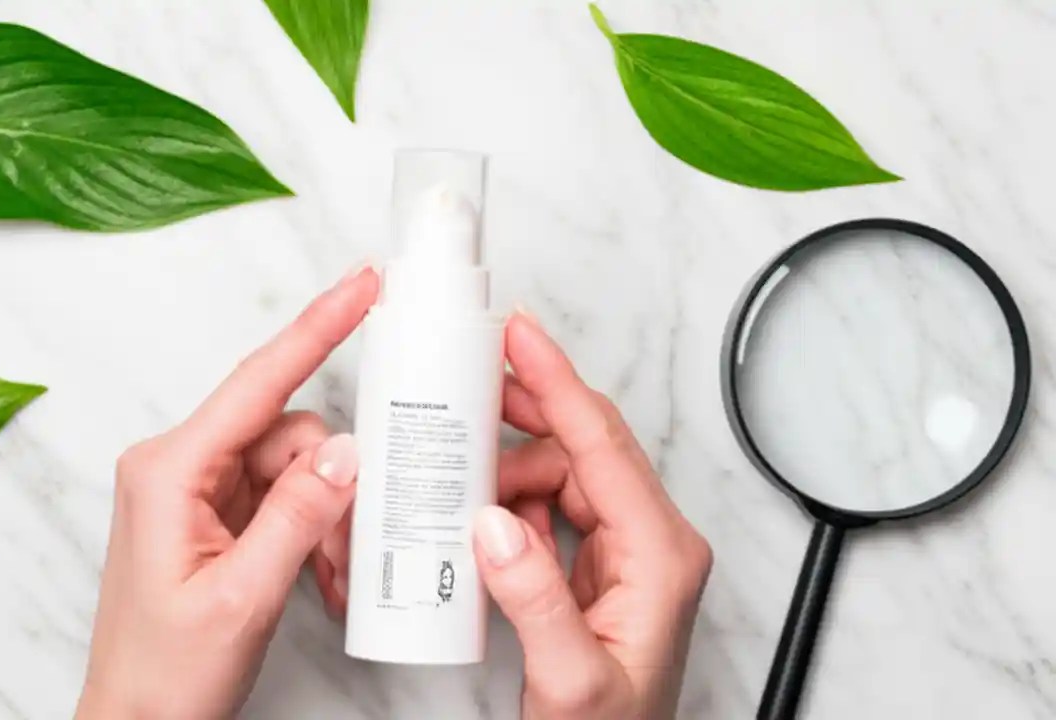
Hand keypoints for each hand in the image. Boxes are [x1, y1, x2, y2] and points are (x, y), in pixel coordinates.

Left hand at [76, 266, 379, 719]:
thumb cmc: (165, 674)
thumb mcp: (244, 597)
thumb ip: (299, 516)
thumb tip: (348, 451)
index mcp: (169, 470)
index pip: (258, 382)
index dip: (317, 327)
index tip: (361, 285)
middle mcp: (178, 465)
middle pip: (289, 434)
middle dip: (332, 486)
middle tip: (348, 549)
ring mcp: (197, 488)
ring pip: (295, 466)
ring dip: (325, 517)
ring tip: (328, 578)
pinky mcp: (215, 512)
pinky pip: (283, 495)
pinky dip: (311, 529)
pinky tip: (318, 573)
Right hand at [312, 311, 711, 719]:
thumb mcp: (568, 679)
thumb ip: (532, 598)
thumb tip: (492, 520)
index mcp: (660, 556)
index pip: (603, 446)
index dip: (557, 383)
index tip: (521, 336)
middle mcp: (653, 544)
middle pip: (588, 445)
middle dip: (531, 406)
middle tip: (474, 376)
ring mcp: (629, 553)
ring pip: (567, 473)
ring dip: (512, 467)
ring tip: (462, 470)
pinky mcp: (602, 567)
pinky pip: (557, 507)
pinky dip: (516, 502)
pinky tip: (483, 514)